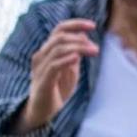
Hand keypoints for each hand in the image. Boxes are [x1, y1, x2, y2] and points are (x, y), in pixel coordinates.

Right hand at [16, 19, 98, 133]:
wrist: (43, 112)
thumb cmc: (56, 90)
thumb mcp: (70, 70)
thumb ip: (75, 54)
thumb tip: (83, 36)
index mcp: (48, 51)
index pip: (59, 29)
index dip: (75, 24)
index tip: (93, 25)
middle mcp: (41, 56)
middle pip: (59, 36)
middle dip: (79, 38)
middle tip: (95, 48)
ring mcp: (40, 67)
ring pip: (58, 48)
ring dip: (78, 48)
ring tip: (93, 52)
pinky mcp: (42, 81)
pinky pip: (54, 65)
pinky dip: (67, 59)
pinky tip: (77, 58)